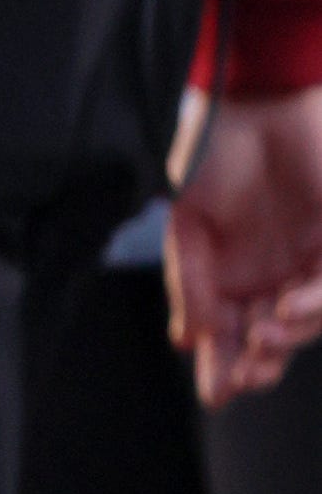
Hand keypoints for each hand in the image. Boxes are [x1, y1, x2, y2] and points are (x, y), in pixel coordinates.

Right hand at [170, 86, 321, 403]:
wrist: (263, 100)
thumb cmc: (215, 148)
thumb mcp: (185, 216)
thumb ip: (189, 277)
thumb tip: (189, 338)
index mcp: (223, 271)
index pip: (225, 332)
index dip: (222, 366)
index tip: (216, 393)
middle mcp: (266, 274)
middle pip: (269, 340)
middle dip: (259, 365)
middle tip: (246, 376)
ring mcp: (304, 263)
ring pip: (303, 323)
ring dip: (289, 335)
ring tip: (268, 334)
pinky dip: (313, 306)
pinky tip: (290, 304)